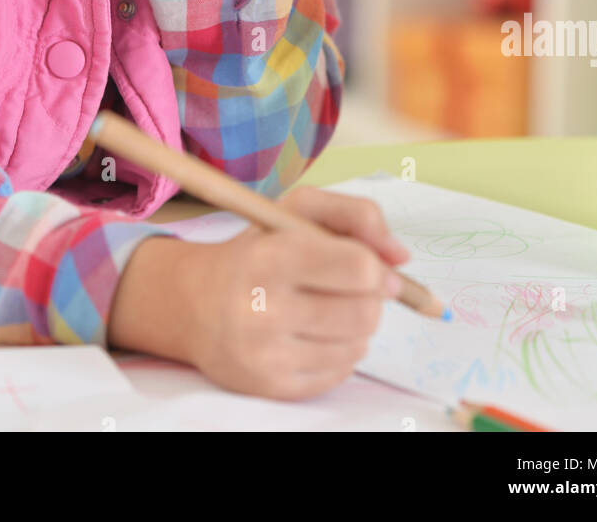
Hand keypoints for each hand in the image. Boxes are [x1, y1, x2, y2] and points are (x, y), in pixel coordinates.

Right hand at [179, 185, 410, 400]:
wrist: (195, 303)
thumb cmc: (257, 249)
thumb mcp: (297, 210)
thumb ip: (357, 215)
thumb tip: (402, 257)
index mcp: (272, 255)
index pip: (358, 268)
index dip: (376, 267)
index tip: (370, 266)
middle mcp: (264, 307)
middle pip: (365, 312)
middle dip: (369, 298)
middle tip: (349, 289)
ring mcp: (267, 353)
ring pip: (358, 345)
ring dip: (356, 326)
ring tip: (328, 309)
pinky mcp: (272, 386)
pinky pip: (340, 374)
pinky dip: (340, 352)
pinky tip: (315, 335)